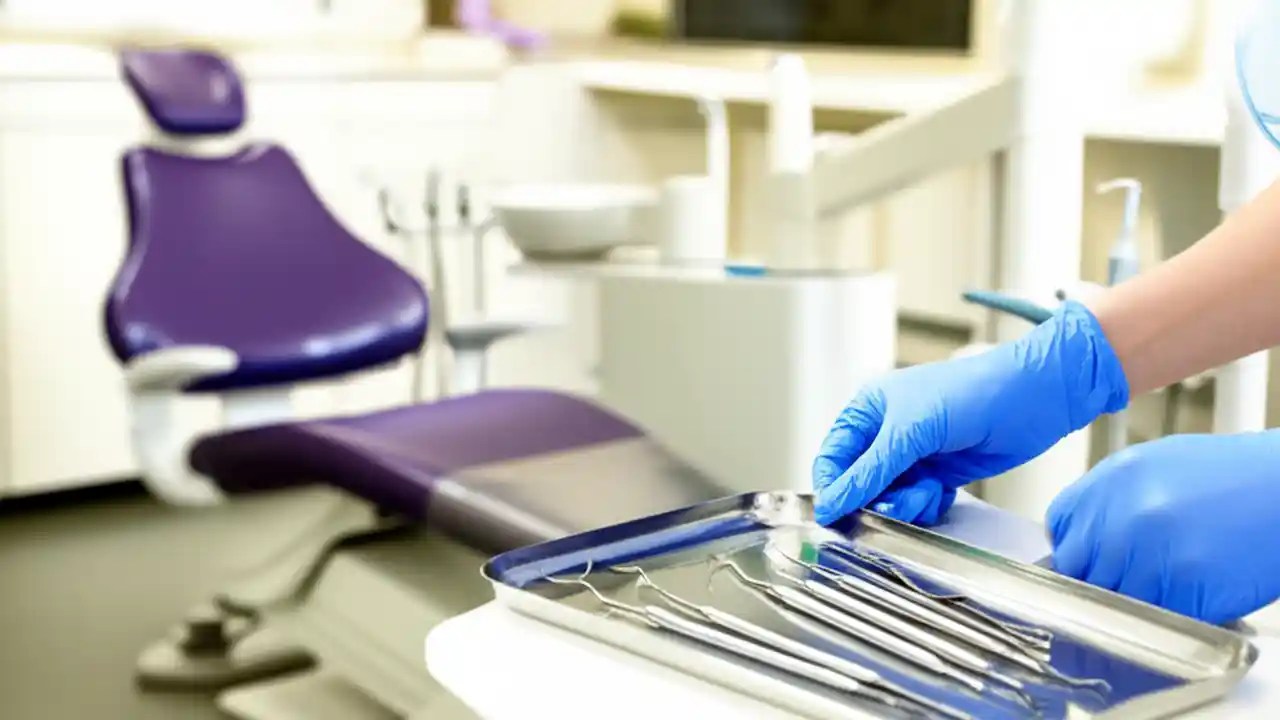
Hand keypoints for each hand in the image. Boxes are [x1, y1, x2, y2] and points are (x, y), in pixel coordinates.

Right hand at [813, 302, 1127, 525]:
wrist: (1036, 398)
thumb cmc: (973, 394)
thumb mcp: (911, 432)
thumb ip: (869, 471)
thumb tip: (830, 503)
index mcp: (869, 410)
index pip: (833, 457)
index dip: (834, 487)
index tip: (839, 516)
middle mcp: (887, 433)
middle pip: (861, 484)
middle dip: (878, 499)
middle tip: (898, 502)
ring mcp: (914, 456)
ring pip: (889, 500)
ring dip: (906, 504)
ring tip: (929, 490)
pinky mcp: (939, 475)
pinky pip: (916, 505)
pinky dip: (927, 505)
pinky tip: (943, 491)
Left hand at [1047, 432, 1279, 623]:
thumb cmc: (1229, 475)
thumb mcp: (1152, 466)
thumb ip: (1108, 498)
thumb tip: (1077, 533)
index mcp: (1110, 483)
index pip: (1062, 530)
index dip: (1076, 549)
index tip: (1088, 559)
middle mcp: (1123, 519)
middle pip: (1081, 571)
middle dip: (1099, 578)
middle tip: (1129, 577)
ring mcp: (1151, 556)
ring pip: (1114, 600)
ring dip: (1134, 600)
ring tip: (1167, 582)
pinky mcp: (1184, 590)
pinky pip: (1155, 617)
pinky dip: (1168, 613)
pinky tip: (1189, 592)